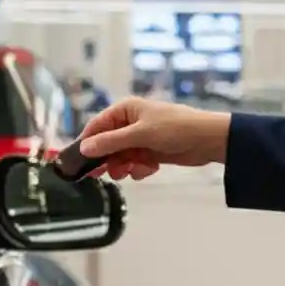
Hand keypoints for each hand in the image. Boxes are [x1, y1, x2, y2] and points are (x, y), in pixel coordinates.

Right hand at [78, 97, 230, 181]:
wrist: (208, 140)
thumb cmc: (175, 128)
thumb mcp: (140, 134)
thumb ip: (111, 142)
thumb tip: (85, 148)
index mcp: (125, 110)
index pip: (97, 126)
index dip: (86, 142)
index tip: (77, 160)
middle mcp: (130, 123)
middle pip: (106, 144)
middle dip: (106, 159)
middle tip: (100, 175)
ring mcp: (140, 138)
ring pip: (119, 157)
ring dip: (123, 166)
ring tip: (131, 171)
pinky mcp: (150, 152)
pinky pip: (134, 163)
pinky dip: (139, 169)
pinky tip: (149, 169)